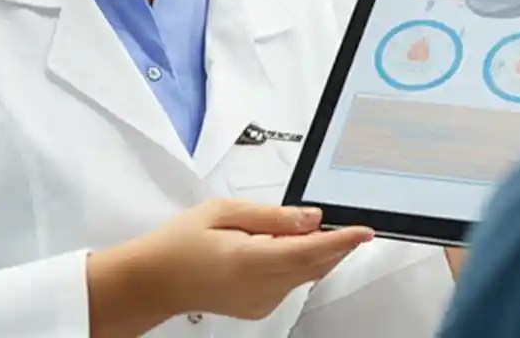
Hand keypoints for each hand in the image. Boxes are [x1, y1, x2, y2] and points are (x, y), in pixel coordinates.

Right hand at [87, 200, 372, 334]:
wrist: (155, 280)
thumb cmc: (179, 243)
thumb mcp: (222, 212)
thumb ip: (270, 215)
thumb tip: (309, 217)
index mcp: (250, 261)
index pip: (309, 251)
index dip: (342, 240)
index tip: (364, 230)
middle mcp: (259, 288)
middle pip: (314, 265)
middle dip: (334, 243)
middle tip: (339, 219)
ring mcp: (261, 302)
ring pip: (305, 274)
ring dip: (312, 252)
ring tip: (290, 230)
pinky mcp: (260, 308)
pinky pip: (290, 283)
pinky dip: (295, 263)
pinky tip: (275, 248)